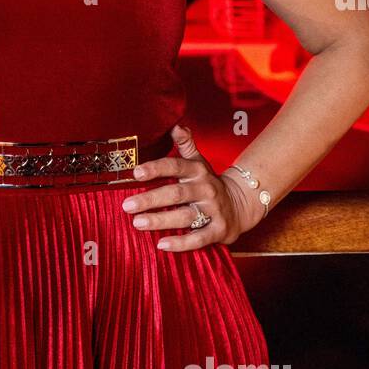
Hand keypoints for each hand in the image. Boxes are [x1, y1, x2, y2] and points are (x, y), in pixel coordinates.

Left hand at [120, 124, 258, 250]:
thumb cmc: (208, 183)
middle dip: (151, 199)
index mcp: (198, 171)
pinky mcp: (219, 231)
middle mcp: (206, 189)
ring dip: (161, 220)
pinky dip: (181, 243)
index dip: (156, 168)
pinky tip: (161, 244)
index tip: (135, 173)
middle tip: (127, 205)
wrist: (241, 204)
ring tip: (137, 223)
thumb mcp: (198, 162)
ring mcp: (214, 211)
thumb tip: (175, 124)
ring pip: (185, 216)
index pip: (175, 166)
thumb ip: (186, 144)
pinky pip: (199, 239)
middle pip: (176, 194)